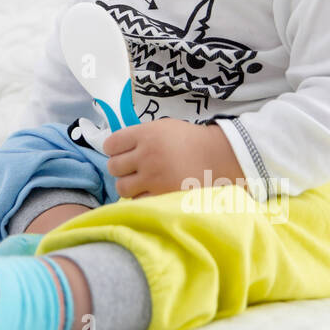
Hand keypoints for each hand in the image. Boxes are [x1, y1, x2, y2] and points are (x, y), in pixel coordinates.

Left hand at [102, 119, 247, 198]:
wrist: (218, 156)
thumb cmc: (189, 140)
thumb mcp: (162, 128)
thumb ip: (139, 136)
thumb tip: (116, 148)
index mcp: (145, 134)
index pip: (110, 144)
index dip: (114, 150)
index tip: (121, 152)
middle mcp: (146, 155)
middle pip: (113, 167)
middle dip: (120, 168)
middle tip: (132, 169)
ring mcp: (153, 177)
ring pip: (121, 187)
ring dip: (128, 185)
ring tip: (140, 182)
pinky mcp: (162, 195)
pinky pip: (137, 201)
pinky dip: (140, 198)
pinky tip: (150, 191)